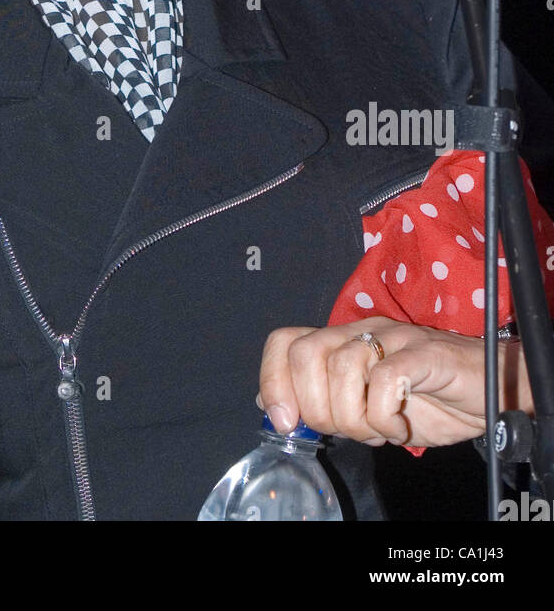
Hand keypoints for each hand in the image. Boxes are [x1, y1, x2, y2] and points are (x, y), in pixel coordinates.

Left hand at [257, 317, 530, 448]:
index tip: (286, 421)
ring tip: (377, 431)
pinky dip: (383, 416)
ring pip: (343, 367)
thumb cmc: (426, 398)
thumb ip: (323, 400)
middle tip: (346, 430)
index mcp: (343, 339)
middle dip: (316, 406)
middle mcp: (363, 330)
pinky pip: (385, 381)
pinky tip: (398, 428)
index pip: (286, 341)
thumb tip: (272, 407)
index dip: (273, 379)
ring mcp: (394, 338)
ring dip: (353, 417)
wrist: (488, 391)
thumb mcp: (365, 406)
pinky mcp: (425, 353)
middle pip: (306, 353)